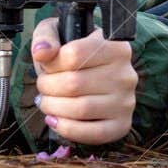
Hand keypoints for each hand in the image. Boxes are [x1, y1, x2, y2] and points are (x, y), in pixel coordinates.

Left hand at [30, 17, 137, 144]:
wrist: (95, 76)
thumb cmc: (75, 55)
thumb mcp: (59, 34)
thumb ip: (46, 37)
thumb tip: (41, 52)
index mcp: (116, 47)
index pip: (75, 54)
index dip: (52, 63)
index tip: (47, 66)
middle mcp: (126, 74)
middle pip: (74, 83)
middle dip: (47, 87)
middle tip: (43, 87)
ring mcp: (126, 102)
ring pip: (80, 109)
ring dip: (53, 107)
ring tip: (46, 102)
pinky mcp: (122, 124)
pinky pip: (92, 133)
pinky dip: (66, 129)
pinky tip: (55, 120)